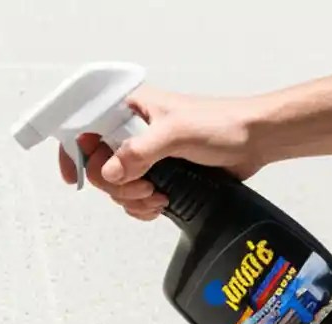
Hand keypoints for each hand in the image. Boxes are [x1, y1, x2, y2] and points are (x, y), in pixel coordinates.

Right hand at [58, 87, 266, 220]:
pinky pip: (133, 198)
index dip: (74, 153)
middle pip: (98, 166)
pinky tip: (160, 204)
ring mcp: (144, 155)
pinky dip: (141, 207)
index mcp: (129, 110)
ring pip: (115, 186)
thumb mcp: (177, 133)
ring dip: (131, 199)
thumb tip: (110, 173)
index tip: (75, 177)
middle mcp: (132, 132)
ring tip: (158, 197)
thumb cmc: (222, 124)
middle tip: (143, 187)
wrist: (257, 140)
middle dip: (116, 185)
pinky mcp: (158, 175)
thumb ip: (140, 152)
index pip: (85, 128)